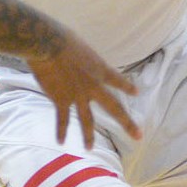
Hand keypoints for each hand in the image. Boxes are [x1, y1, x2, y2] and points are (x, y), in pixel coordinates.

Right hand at [26, 34, 141, 148]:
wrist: (48, 45)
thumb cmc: (62, 38)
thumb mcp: (81, 46)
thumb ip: (83, 58)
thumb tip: (76, 59)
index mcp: (99, 69)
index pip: (117, 80)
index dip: (127, 86)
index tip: (137, 92)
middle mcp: (93, 86)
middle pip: (114, 108)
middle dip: (127, 123)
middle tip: (138, 136)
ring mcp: (78, 95)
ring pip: (87, 120)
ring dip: (88, 136)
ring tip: (89, 148)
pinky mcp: (61, 100)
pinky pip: (62, 119)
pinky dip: (61, 131)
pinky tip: (61, 142)